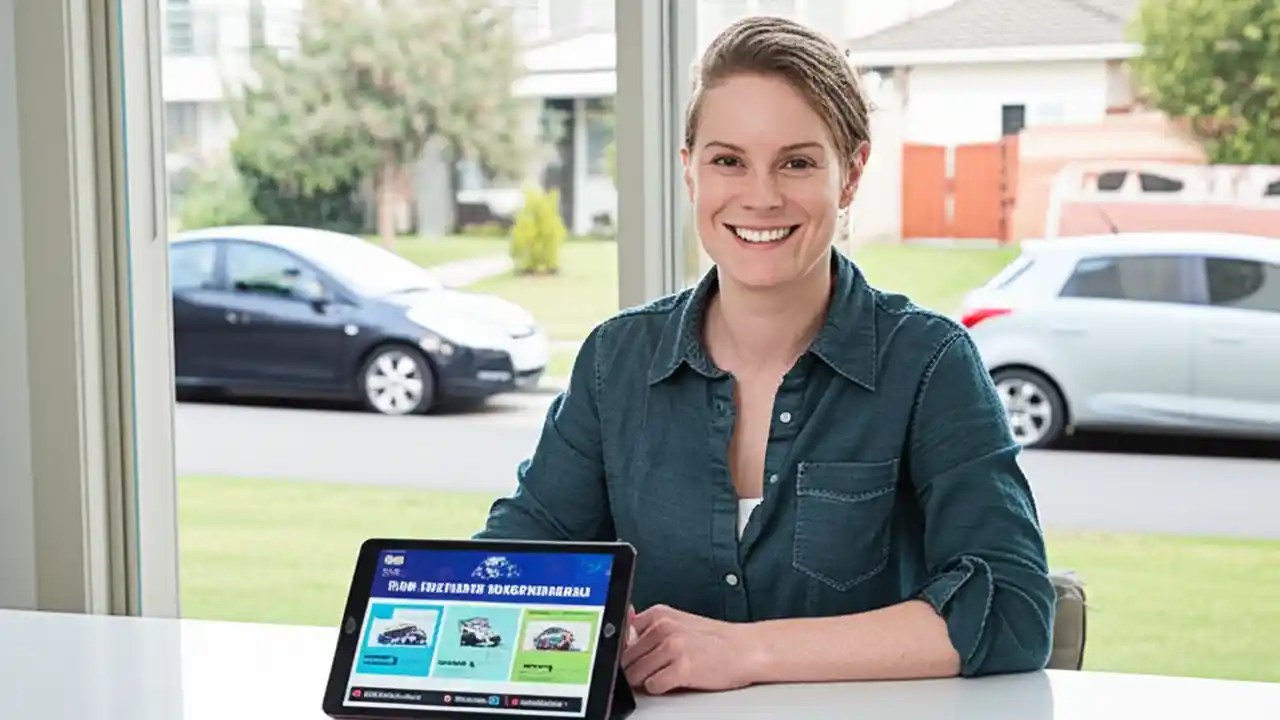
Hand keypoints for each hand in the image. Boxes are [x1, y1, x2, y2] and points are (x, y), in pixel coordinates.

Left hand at [621, 604, 763, 694]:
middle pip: (627, 659)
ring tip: (668, 675)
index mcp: (659, 614)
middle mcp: (663, 627)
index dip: (629, 653)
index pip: (623, 638)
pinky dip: (661, 688)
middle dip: (637, 669)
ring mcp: (672, 647)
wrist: (748, 648)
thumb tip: (624, 642)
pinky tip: (676, 681)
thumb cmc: (716, 639)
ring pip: (636, 675)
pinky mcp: (682, 668)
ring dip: (648, 680)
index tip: (636, 659)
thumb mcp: (679, 623)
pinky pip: (653, 686)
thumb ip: (650, 630)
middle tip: (656, 670)